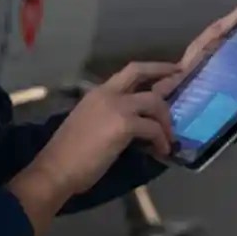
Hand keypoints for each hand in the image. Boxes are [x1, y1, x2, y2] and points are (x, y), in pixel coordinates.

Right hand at [27, 61, 180, 198]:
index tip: (170, 69)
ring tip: (168, 137)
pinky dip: (161, 139)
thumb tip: (133, 125)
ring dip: (165, 119)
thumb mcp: (89, 125)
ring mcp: (116, 107)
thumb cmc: (68, 154)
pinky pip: (153, 127)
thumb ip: (109, 117)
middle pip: (141, 72)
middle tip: (180, 80)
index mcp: (97, 93)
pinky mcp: (123, 125)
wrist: (55, 168)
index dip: (152, 68)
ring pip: (154, 101)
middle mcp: (107, 93)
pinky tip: (161, 151)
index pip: (129, 71)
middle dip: (164, 73)